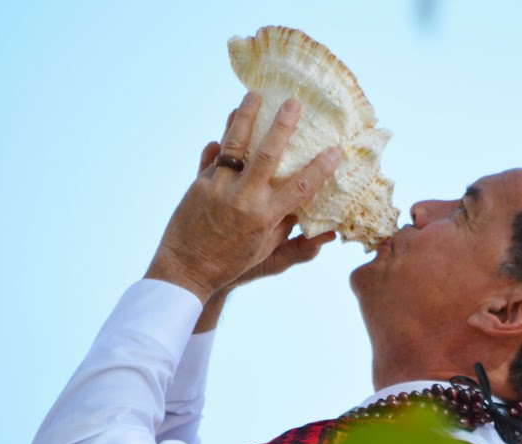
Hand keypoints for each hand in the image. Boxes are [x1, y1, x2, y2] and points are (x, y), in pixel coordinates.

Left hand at [146, 92, 341, 301]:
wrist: (186, 270)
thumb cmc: (232, 265)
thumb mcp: (267, 253)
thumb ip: (292, 235)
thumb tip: (324, 229)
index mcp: (266, 217)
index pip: (301, 187)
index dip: (321, 167)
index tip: (335, 150)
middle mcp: (244, 199)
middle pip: (268, 154)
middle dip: (283, 125)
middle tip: (294, 103)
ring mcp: (219, 188)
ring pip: (235, 144)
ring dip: (245, 117)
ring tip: (253, 95)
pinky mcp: (199, 185)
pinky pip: (213, 157)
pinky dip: (222, 139)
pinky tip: (229, 121)